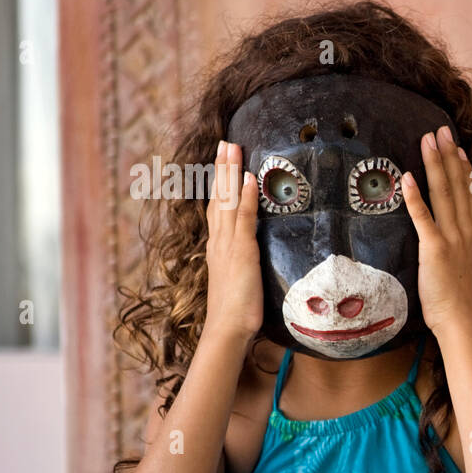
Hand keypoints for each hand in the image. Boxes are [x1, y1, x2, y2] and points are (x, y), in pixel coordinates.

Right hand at [203, 140, 262, 346]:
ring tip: (234, 147)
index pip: (218, 207)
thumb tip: (253, 257)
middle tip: (226, 142)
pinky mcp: (241, 253)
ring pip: (227, 201)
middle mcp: (219, 241)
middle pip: (219, 197)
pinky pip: (244, 220)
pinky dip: (245, 198)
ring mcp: (228, 245)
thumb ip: (244, 264)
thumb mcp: (241, 280)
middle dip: (222, 168)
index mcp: (218, 247)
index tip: (223, 161)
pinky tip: (249, 179)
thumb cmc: (237, 311)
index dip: (221, 183)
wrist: (227, 330)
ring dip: (231, 172)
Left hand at [401, 126, 471, 333]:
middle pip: (458, 186)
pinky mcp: (434, 249)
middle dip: (449, 156)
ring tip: (429, 140)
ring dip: (436, 164)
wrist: (464, 322)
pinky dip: (416, 197)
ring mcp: (452, 239)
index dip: (465, 171)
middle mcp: (467, 233)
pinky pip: (423, 218)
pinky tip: (409, 177)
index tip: (460, 150)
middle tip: (441, 131)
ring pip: (444, 194)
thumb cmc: (467, 306)